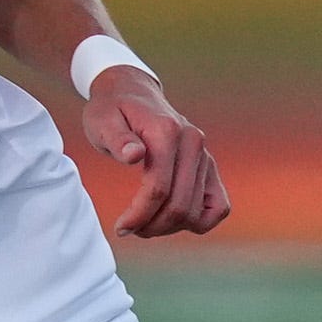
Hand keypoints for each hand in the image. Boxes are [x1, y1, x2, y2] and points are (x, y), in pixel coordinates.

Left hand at [82, 66, 231, 238]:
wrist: (132, 93)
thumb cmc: (112, 110)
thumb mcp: (102, 120)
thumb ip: (117, 138)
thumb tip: (135, 155)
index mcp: (168, 132)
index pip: (159, 187)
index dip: (139, 215)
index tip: (120, 227)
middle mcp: (193, 143)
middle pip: (180, 204)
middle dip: (152, 225)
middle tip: (128, 228)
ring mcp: (205, 156)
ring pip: (198, 211)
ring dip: (171, 227)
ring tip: (146, 225)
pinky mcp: (209, 167)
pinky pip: (219, 206)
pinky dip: (199, 221)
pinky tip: (173, 222)